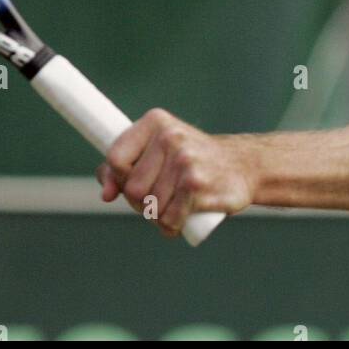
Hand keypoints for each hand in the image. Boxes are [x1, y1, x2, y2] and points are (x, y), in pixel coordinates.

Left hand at [97, 109, 252, 237]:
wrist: (243, 166)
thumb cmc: (193, 160)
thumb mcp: (158, 151)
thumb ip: (123, 167)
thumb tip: (106, 194)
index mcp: (156, 122)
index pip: (115, 159)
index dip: (119, 179)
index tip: (134, 182)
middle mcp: (171, 137)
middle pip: (132, 189)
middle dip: (142, 203)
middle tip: (163, 196)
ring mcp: (185, 161)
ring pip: (150, 207)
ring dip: (160, 215)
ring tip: (178, 203)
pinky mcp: (197, 185)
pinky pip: (168, 220)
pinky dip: (173, 226)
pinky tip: (186, 216)